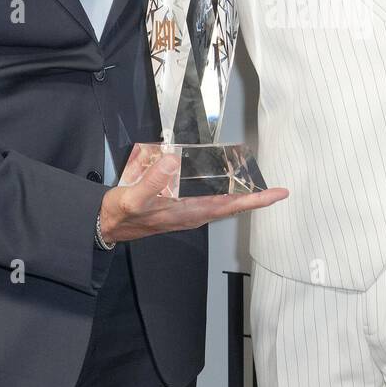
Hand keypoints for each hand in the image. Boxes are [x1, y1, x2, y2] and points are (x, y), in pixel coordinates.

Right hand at [98, 152, 287, 243]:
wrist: (108, 224)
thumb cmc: (122, 212)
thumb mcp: (133, 196)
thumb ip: (153, 180)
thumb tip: (174, 162)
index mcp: (188, 212)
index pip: (230, 206)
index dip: (256, 200)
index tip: (278, 195)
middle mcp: (193, 214)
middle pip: (232, 206)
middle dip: (254, 198)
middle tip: (276, 189)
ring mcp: (188, 213)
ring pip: (222, 204)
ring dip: (240, 196)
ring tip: (257, 185)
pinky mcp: (181, 209)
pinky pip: (210, 200)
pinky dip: (223, 192)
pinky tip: (225, 183)